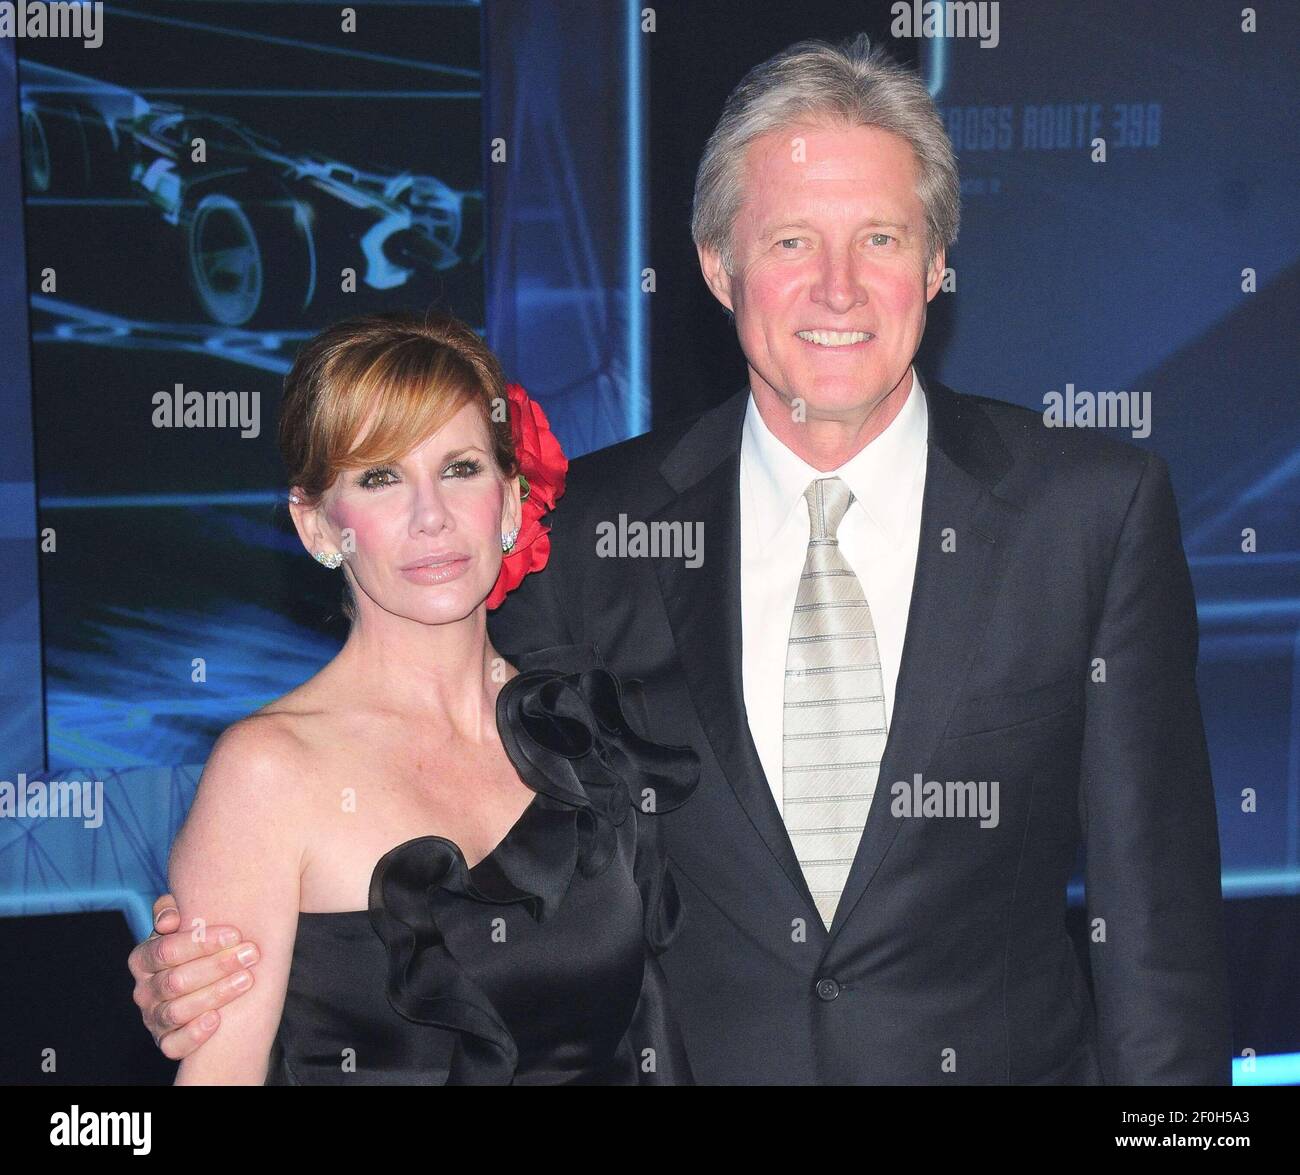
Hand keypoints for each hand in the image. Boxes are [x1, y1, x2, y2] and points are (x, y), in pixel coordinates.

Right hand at [128, 893, 260, 1059]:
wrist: (203, 978)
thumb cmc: (196, 945)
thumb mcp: (183, 922)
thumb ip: (171, 910)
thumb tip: (169, 919)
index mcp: (143, 958)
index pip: (166, 950)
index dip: (200, 942)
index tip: (235, 933)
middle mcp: (144, 990)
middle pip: (176, 981)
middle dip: (217, 966)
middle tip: (251, 954)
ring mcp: (153, 1018)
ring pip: (178, 1011)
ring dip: (215, 995)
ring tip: (247, 980)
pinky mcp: (165, 1041)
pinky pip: (173, 1045)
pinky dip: (194, 1034)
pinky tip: (217, 1020)